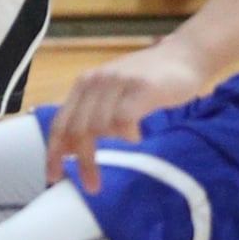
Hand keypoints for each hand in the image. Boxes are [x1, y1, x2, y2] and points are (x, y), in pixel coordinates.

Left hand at [45, 41, 206, 193]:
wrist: (185, 54)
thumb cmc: (148, 79)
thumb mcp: (113, 92)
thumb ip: (92, 113)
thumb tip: (70, 149)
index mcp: (84, 84)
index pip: (60, 123)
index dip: (53, 152)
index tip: (53, 177)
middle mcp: (96, 81)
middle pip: (77, 129)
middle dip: (83, 161)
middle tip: (93, 186)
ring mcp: (118, 82)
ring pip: (99, 126)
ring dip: (111, 146)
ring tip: (130, 144)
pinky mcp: (141, 87)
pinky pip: (124, 118)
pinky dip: (127, 134)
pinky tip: (137, 137)